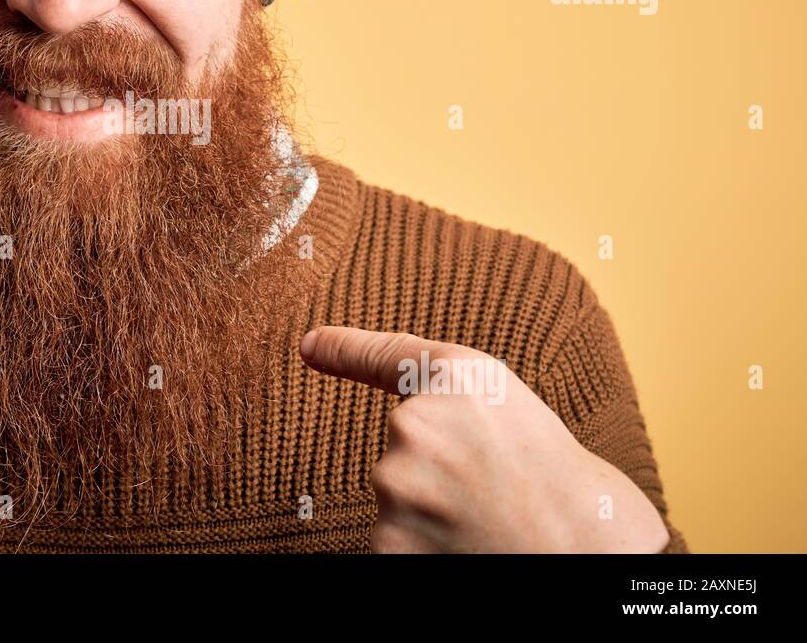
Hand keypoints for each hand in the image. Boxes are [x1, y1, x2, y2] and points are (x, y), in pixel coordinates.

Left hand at [299, 326, 669, 552]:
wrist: (589, 556)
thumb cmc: (569, 488)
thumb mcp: (518, 409)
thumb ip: (446, 387)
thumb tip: (355, 370)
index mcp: (457, 379)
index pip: (385, 356)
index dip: (343, 350)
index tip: (313, 346)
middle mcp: (415, 423)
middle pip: (403, 450)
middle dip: (437, 474)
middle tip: (495, 490)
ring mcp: (397, 485)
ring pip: (399, 497)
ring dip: (431, 514)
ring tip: (490, 520)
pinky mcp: (388, 541)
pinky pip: (394, 540)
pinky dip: (423, 549)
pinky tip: (466, 547)